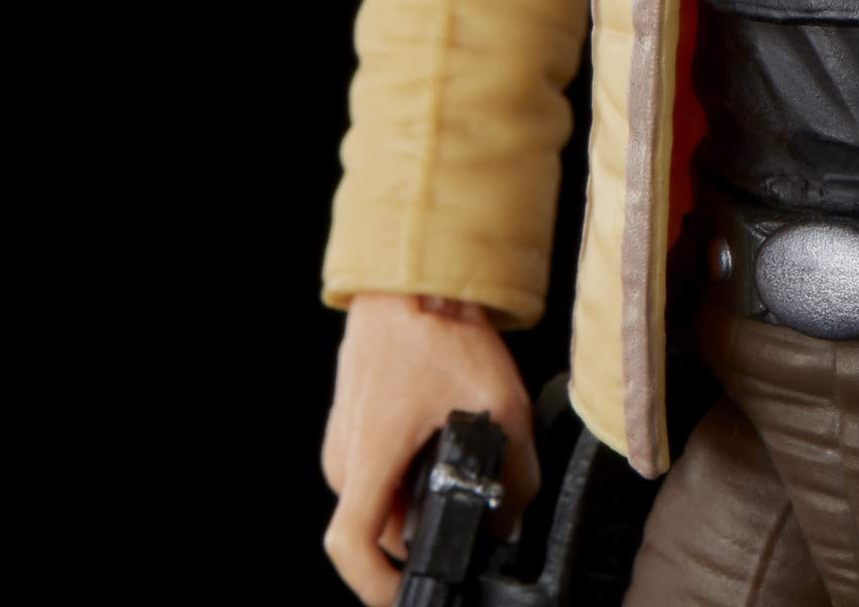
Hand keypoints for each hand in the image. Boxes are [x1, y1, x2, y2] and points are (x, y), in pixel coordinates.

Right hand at [321, 292, 540, 605]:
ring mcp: (342, 440)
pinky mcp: (349, 427)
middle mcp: (345, 455)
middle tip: (466, 522)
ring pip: (376, 501)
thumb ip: (516, 467)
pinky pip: (374, 473)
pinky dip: (404, 476)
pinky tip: (439, 446)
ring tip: (457, 471)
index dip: (376, 587)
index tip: (408, 594)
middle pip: (374, 530)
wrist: (412, 281)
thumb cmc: (443, 329)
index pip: (350, 546)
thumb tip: (516, 518)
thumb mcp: (500, 399)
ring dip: (412, 503)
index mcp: (370, 454)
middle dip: (417, 537)